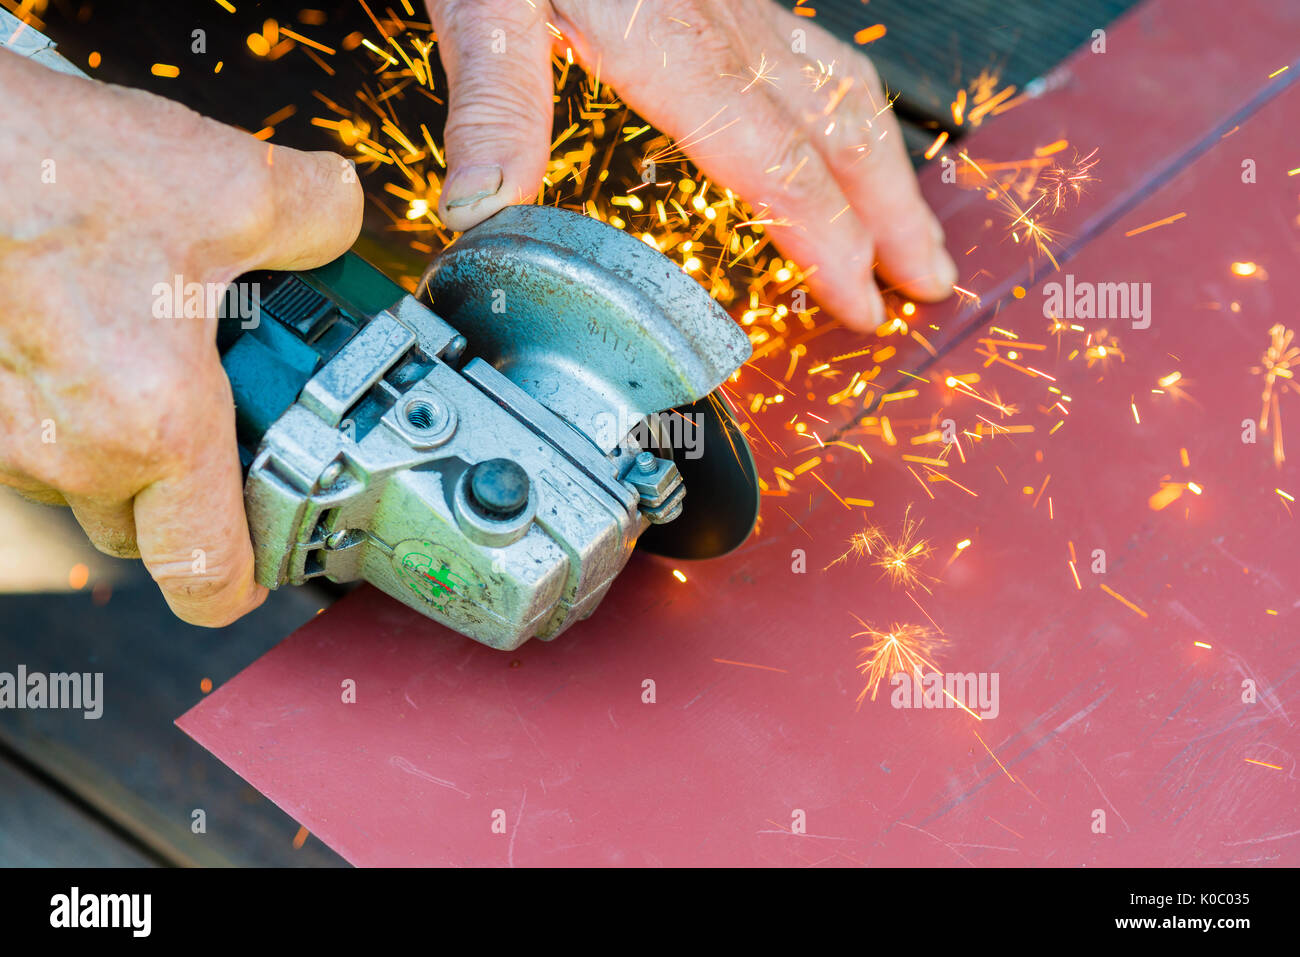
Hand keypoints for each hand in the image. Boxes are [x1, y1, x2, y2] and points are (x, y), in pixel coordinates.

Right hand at [0, 49, 361, 625]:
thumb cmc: (47, 171)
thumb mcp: (228, 184)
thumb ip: (313, 213)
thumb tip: (338, 213)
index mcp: (157, 426)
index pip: (206, 576)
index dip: (244, 588)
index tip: (265, 565)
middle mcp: (74, 453)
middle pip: (150, 535)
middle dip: (196, 499)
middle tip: (227, 439)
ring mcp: (4, 437)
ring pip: (86, 489)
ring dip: (128, 454)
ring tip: (157, 372)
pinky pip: (31, 444)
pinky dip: (69, 414)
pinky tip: (93, 343)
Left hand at [427, 0, 956, 329]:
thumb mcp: (484, 4)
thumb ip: (496, 104)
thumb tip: (484, 209)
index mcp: (675, 44)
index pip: (782, 166)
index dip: (831, 246)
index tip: (862, 305)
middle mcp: (727, 24)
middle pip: (843, 130)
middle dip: (894, 217)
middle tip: (930, 281)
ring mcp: (737, 4)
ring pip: (844, 87)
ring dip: (889, 167)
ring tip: (914, 226)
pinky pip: (815, 54)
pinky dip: (851, 112)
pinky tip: (845, 136)